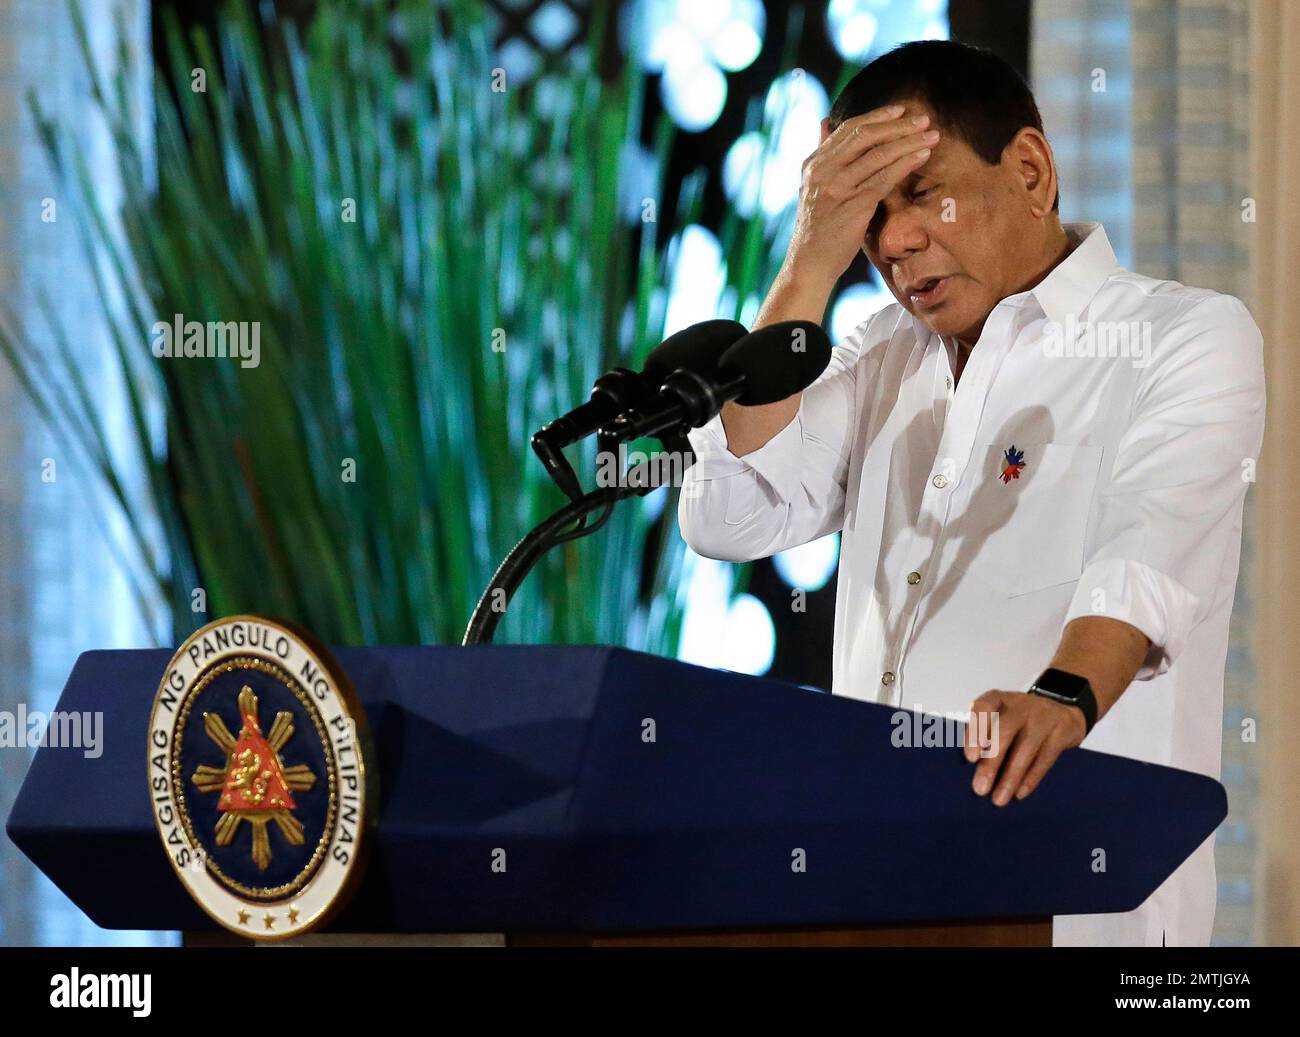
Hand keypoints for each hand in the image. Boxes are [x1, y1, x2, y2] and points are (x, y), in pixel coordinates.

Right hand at [787, 104, 939, 282]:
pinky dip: (906, 164)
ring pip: (878, 155)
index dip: (877, 116)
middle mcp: (822, 171)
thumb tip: (825, 121)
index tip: (901, 110)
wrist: (810, 263)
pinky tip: (922, 156)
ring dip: (909, 142)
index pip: (848, 129)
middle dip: (897, 125)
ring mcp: (837, 188)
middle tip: (923, 119)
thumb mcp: (814, 186)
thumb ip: (824, 154)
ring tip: (932, 135)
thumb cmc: (818, 227)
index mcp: (813, 163)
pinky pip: (884, 178)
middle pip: (864, 136)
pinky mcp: (853, 206)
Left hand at [963, 690, 1087, 805]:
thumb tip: (970, 770)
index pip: (983, 707)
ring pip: (1026, 747)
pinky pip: (1046, 757)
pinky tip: (1020, 793)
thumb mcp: (1001, 718)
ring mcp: (1044, 715)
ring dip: (1011, 777)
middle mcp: (1020, 704)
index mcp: (998, 698)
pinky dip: (1032, 777)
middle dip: (991, 762)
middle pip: (1005, 731)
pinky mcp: (1063, 730)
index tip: (970, 758)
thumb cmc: (1020, 721)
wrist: (1063, 712)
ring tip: (999, 799)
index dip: (975, 731)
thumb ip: (985, 736)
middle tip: (980, 788)